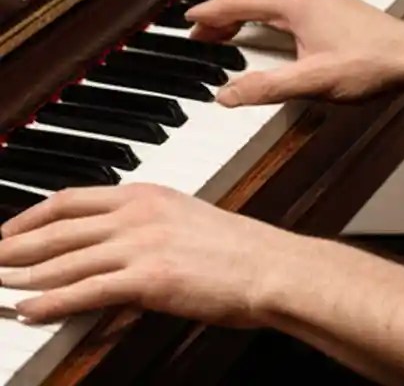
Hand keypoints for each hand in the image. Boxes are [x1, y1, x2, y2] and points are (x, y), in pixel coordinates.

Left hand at [0, 184, 301, 325]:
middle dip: (12, 248)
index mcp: (148, 194)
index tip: (7, 231)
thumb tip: (114, 249)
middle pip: (57, 230)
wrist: (275, 268)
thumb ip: (148, 228)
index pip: (71, 199)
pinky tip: (27, 310)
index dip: (29, 216)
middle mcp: (138, 214)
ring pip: (64, 262)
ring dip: (21, 277)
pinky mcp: (147, 280)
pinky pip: (84, 291)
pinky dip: (49, 302)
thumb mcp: (188, 223)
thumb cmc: (243, 251)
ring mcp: (141, 246)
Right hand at [186, 0, 403, 106]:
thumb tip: (224, 96)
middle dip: (224, 17)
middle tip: (200, 36)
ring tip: (224, 33)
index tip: (185, 21)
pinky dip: (269, 13)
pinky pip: (289, 2)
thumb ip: (265, 88)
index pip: (237, 3)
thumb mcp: (311, 82)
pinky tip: (266, 27)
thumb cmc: (369, 64)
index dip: (209, 14)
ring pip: (270, 0)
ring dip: (247, 15)